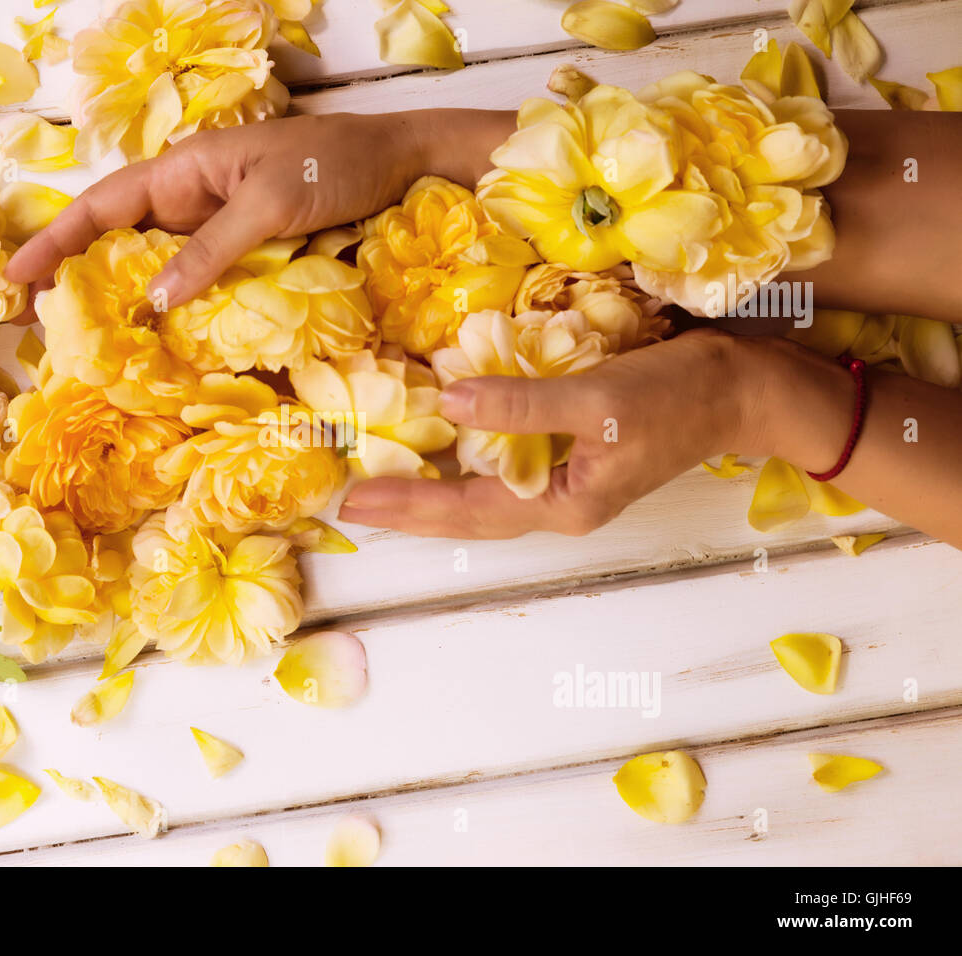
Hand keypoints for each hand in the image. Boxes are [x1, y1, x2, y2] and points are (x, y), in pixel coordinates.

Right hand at [5, 112, 433, 305]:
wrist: (398, 166)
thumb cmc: (334, 166)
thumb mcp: (271, 204)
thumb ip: (213, 250)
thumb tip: (154, 301)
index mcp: (185, 171)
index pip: (104, 205)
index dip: (57, 240)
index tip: (16, 277)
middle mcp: (192, 201)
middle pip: (120, 242)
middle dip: (80, 281)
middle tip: (45, 330)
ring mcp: (218, 232)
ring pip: (157, 270)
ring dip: (126, 306)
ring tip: (91, 349)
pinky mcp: (246, 257)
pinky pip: (199, 286)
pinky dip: (176, 313)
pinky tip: (161, 346)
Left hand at [338, 330, 753, 538]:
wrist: (743, 391)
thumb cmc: (678, 396)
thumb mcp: (597, 399)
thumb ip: (523, 405)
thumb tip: (450, 404)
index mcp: (561, 504)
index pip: (465, 510)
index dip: (407, 506)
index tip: (353, 504)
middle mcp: (558, 504)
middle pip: (467, 514)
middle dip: (410, 509)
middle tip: (351, 503)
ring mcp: (567, 483)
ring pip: (484, 496)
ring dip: (434, 490)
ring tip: (384, 483)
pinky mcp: (575, 455)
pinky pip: (507, 466)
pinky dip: (469, 461)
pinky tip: (446, 445)